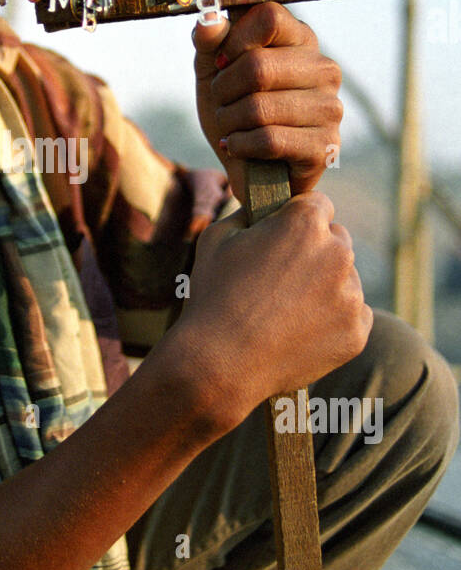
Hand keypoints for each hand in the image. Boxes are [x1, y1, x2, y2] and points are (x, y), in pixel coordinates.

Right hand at [156, 194, 372, 438]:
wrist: (219, 364)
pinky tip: (299, 331)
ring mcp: (351, 295)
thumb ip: (249, 213)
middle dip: (315, 252)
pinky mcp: (357, 331)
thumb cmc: (213, 296)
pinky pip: (353, 316)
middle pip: (336, 241)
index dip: (297, 220)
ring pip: (345, 280)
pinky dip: (333, 321)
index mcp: (305, 223)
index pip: (319, 205)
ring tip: (285, 312)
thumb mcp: (217, 237)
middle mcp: (337, 253)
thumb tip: (264, 207)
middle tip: (281, 280)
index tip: (283, 238)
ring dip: (325, 288)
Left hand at [193, 3, 342, 203]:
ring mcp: (330, 108)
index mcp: (301, 40)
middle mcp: (324, 69)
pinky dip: (241, 145)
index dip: (234, 39)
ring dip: (229, 121)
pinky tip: (238, 147)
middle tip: (222, 103)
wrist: (249, 169)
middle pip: (258, 65)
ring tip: (230, 127)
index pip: (269, 16)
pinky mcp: (325, 146)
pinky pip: (270, 140)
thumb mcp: (215, 72)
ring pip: (259, 107)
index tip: (222, 62)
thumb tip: (207, 21)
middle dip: (224, 90)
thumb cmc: (236, 112)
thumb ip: (210, 42)